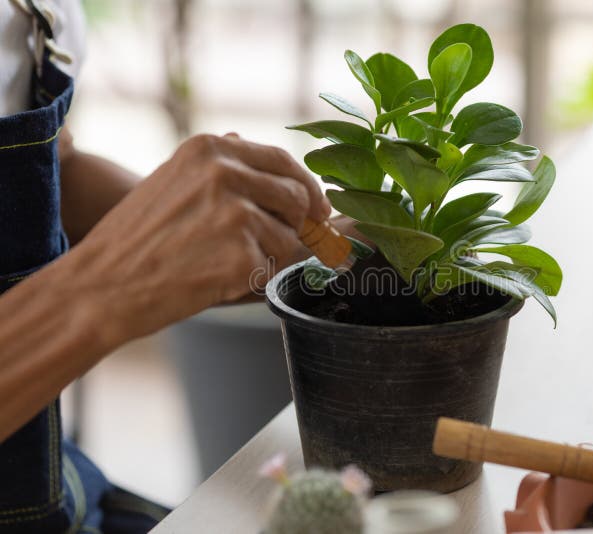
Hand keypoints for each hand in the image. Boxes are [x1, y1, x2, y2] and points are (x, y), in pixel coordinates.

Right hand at [62, 133, 329, 344]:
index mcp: (211, 148)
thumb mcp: (175, 180)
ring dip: (272, 256)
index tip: (318, 209)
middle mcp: (226, 173)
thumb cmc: (139, 239)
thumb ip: (225, 168)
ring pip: (290, 238)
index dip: (307, 186)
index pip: (282, 159)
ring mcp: (236, 214)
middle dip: (300, 225)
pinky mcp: (242, 256)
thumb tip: (274, 163)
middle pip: (297, 197)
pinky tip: (216, 280)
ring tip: (224, 263)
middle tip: (283, 245)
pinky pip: (274, 270)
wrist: (101, 286)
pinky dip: (255, 280)